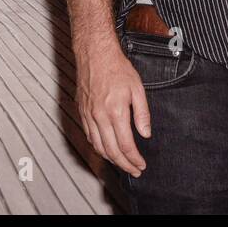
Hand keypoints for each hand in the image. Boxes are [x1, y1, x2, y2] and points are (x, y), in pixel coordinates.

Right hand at [75, 43, 150, 176]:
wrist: (95, 55)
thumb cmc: (117, 69)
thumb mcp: (138, 89)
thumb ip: (142, 113)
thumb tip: (145, 134)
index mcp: (115, 112)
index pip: (125, 145)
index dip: (133, 159)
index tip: (141, 165)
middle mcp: (99, 117)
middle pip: (111, 151)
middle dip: (124, 164)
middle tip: (134, 170)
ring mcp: (88, 116)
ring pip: (98, 147)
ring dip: (110, 159)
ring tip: (123, 164)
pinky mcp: (82, 113)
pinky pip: (89, 137)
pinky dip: (98, 148)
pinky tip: (107, 150)